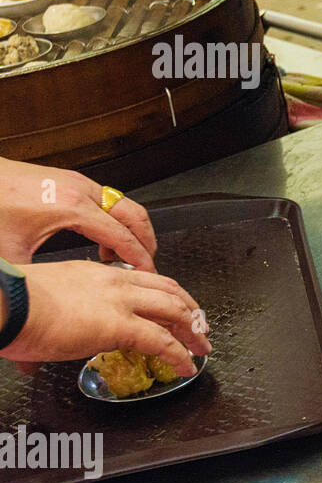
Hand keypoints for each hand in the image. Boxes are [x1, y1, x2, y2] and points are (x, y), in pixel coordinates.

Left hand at [0, 158, 156, 269]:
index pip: (122, 235)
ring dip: (132, 230)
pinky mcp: (69, 181)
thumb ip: (37, 277)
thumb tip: (45, 301)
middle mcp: (80, 191)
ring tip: (126, 255)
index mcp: (72, 208)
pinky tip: (100, 239)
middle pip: (135, 215)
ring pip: (124, 205)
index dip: (139, 258)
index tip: (148, 274)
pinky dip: (115, 220)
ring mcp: (77, 183)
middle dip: (146, 242)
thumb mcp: (10, 252)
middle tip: (146, 265)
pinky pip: (108, 200)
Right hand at [1, 260, 210, 375]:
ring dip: (192, 330)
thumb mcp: (45, 302)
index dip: (165, 295)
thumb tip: (39, 353)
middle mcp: (115, 282)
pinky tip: (186, 365)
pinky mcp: (121, 325)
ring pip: (174, 310)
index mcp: (97, 274)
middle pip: (168, 290)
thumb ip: (56, 320)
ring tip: (201, 347)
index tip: (174, 308)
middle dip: (189, 309)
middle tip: (199, 327)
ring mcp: (121, 302)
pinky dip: (179, 354)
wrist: (5, 303)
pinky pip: (162, 341)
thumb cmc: (12, 305)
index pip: (143, 281)